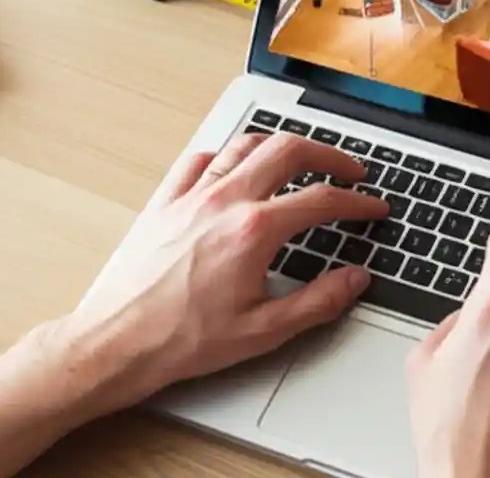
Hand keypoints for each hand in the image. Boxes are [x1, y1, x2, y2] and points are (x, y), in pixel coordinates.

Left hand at [0, 132, 387, 477]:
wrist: (117, 344)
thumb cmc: (181, 340)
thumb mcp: (265, 331)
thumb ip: (319, 301)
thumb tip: (354, 281)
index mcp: (254, 230)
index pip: (322, 200)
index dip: (358, 202)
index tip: (373, 207)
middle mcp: (224, 202)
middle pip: (288, 151)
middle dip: (328, 154)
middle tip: (349, 170)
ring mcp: (191, 197)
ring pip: (244, 145)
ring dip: (281, 145)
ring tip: (302, 158)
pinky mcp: (164, 204)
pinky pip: (198, 160)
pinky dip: (226, 155)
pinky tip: (236, 167)